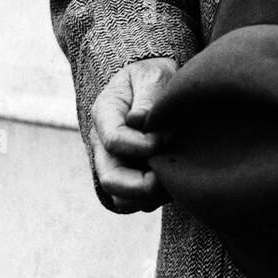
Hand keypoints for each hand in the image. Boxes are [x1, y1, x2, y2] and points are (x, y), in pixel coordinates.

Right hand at [89, 57, 177, 211]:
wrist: (155, 85)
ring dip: (149, 196)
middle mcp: (103, 143)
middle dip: (141, 185)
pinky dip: (154, 199)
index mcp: (105, 114)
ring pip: (121, 197)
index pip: (114, 140)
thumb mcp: (153, 76)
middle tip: (169, 177)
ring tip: (174, 180)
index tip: (168, 138)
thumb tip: (140, 120)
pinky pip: (136, 201)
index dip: (140, 145)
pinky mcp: (129, 176)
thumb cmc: (154, 78)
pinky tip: (175, 181)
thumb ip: (148, 96)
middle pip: (110, 178)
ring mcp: (114, 163)